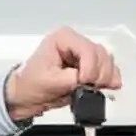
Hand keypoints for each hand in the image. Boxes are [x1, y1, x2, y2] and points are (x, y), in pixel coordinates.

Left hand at [5, 26, 121, 119]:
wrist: (25, 97)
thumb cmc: (30, 84)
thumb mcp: (48, 81)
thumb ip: (70, 79)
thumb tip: (86, 82)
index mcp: (63, 38)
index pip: (87, 49)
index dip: (90, 67)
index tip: (84, 82)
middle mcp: (76, 43)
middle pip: (100, 54)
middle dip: (99, 73)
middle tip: (90, 87)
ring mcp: (83, 55)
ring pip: (107, 61)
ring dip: (106, 76)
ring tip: (95, 89)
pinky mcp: (89, 68)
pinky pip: (108, 69)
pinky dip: (110, 79)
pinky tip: (107, 87)